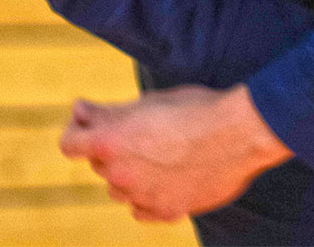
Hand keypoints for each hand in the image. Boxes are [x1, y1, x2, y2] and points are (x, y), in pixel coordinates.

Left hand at [59, 84, 291, 222]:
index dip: (77, 130)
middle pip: (100, 164)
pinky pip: (141, 208)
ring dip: (130, 174)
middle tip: (144, 131)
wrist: (244, 132)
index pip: (69, 143)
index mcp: (111, 141)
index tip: (89, 122)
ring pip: (120, 189)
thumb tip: (79, 110)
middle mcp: (120, 174)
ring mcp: (142, 197)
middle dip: (113, 148)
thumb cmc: (199, 109)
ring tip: (163, 154)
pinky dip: (148, 196)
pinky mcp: (166, 212)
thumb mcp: (151, 101)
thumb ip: (110, 111)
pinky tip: (170, 177)